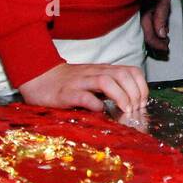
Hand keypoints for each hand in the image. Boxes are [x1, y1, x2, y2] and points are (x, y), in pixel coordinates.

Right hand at [18, 61, 147, 118]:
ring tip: (125, 110)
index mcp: (104, 71)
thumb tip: (132, 105)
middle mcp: (95, 73)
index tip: (143, 102)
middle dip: (134, 92)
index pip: (131, 71)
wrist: (40, 78)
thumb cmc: (70, 84)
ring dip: (121, 96)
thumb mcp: (94, 82)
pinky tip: (99, 111)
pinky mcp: (67, 93)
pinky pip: (84, 96)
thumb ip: (111, 89)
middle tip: (135, 109)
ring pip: (107, 81)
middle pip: (123, 74)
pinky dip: (95, 104)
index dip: (141, 86)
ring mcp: (81, 82)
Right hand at [140, 0, 170, 55]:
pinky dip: (152, 27)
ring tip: (163, 41)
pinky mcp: (139, 8)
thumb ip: (161, 16)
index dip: (158, 45)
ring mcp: (138, 11)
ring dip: (154, 36)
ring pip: (145, 29)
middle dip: (156, 43)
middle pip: (146, 34)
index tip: (166, 49)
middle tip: (166, 49)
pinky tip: (158, 29)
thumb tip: (163, 35)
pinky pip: (144, 22)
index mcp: (143, 14)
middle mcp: (138, 15)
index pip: (149, 36)